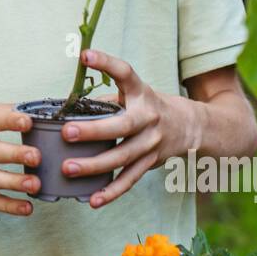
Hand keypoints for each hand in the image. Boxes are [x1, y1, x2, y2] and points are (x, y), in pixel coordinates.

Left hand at [62, 49, 200, 208]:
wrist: (190, 126)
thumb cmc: (148, 106)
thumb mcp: (133, 94)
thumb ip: (105, 99)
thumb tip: (67, 106)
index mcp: (141, 93)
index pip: (125, 73)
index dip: (106, 63)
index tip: (85, 55)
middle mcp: (148, 117)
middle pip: (122, 126)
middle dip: (93, 131)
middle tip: (68, 133)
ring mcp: (151, 143)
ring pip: (122, 157)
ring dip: (94, 165)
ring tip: (68, 169)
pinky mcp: (150, 163)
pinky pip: (129, 180)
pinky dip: (111, 192)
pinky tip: (93, 200)